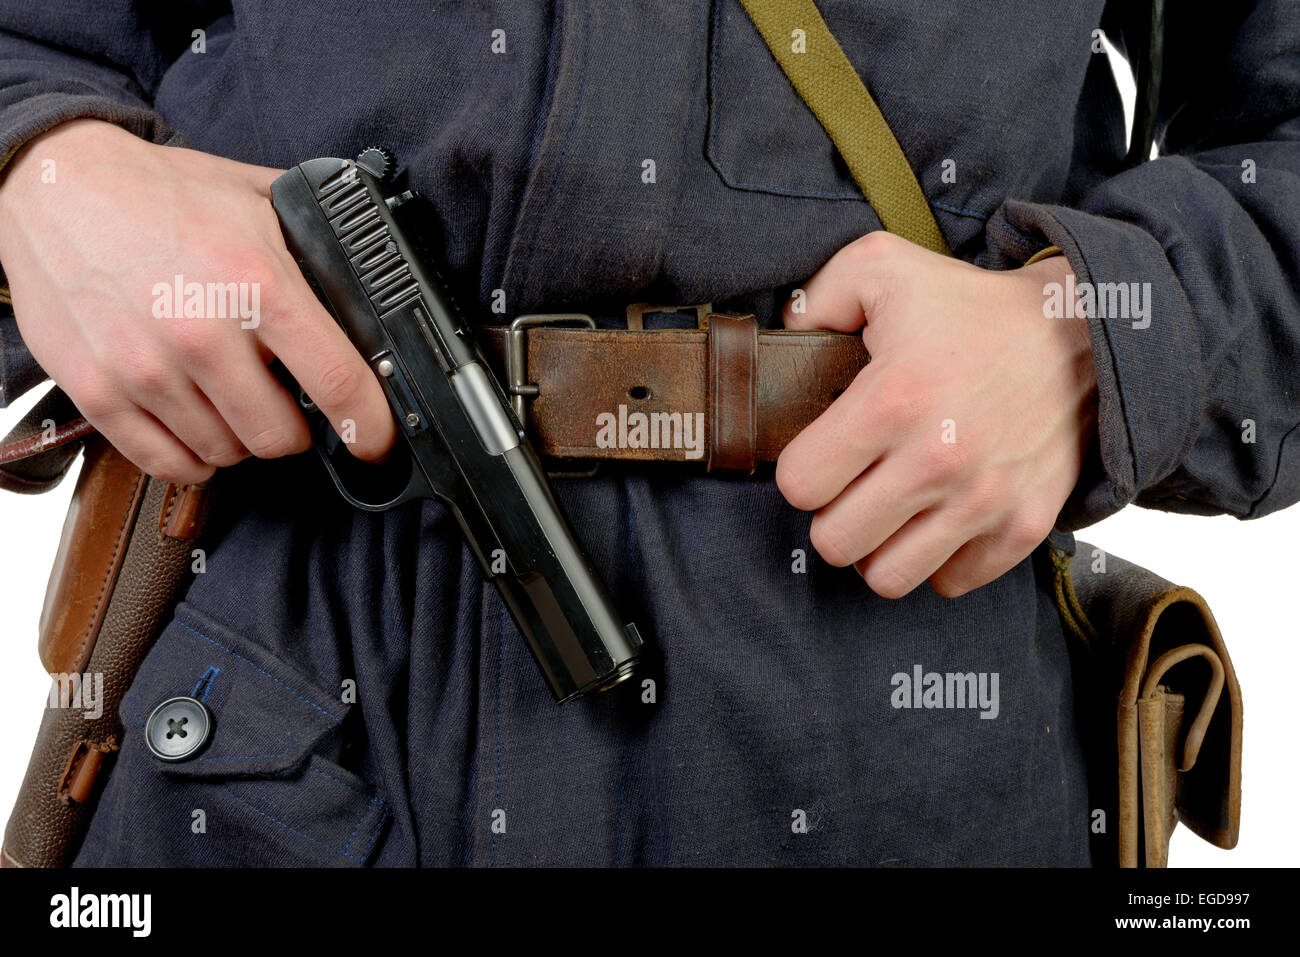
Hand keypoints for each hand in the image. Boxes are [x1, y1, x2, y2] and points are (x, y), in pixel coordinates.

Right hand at [0, 119, 395, 484]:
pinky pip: (167, 464)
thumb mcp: (258, 201)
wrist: (55, 185)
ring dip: (240, 438)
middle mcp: (202, 334)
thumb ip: (317, 245)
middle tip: (287, 403)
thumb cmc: (163, 195)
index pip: (337, 382)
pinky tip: (197, 424)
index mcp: (257, 285)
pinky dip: (192, 457)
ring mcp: (145, 370)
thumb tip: (370, 287)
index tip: (376, 441)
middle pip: (280, 438)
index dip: (370, 426)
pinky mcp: (98, 393)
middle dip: (296, 429)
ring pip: (226, 454)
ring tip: (233, 398)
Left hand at [775, 231, 1097, 598]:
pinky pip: (951, 582)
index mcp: (892, 401)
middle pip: (835, 542)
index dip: (801, 469)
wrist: (1082, 330)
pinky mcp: (1023, 525)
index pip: (799, 484)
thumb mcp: (884, 268)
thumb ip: (815, 296)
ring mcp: (983, 500)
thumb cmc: (972, 306)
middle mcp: (937, 459)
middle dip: (833, 514)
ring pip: (887, 577)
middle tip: (853, 485)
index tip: (824, 452)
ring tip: (889, 509)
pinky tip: (937, 519)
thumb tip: (784, 336)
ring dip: (879, 547)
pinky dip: (938, 560)